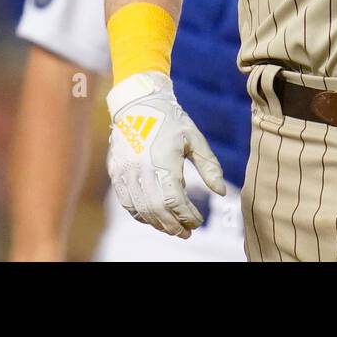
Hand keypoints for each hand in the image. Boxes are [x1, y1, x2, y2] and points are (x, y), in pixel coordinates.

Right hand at [106, 71, 225, 237]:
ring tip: (173, 228)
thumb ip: (209, 166)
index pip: (175, 200)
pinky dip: (141, 214)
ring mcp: (125, 172)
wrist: (137, 103)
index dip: (187, 216)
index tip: (199, 221)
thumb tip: (221, 193)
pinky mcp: (116, 173)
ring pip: (141, 210)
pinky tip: (154, 217)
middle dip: (174, 225)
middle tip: (187, 232)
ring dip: (158, 223)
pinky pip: (127, 202)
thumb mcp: (195, 139)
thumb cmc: (171, 120)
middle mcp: (141, 168)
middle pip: (157, 210)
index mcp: (163, 160)